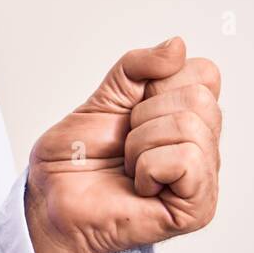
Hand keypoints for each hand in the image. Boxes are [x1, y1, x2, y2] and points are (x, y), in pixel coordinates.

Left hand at [25, 37, 221, 252]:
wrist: (50, 202)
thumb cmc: (73, 160)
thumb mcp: (100, 99)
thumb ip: (135, 69)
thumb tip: (176, 45)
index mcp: (183, 115)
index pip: (204, 72)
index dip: (158, 82)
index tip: (129, 109)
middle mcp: (201, 144)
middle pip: (200, 96)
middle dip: (144, 114)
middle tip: (124, 143)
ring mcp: (203, 177)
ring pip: (191, 126)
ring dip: (141, 143)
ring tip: (127, 165)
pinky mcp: (197, 207)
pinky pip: (188, 160)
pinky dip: (149, 167)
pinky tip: (137, 184)